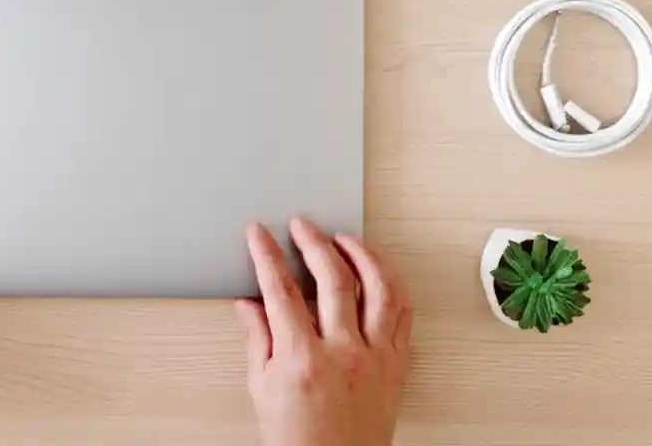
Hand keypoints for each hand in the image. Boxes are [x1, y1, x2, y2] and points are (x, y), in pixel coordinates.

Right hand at [235, 218, 411, 445]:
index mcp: (303, 360)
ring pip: (378, 288)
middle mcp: (344, 353)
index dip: (266, 255)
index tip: (258, 234)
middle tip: (301, 226)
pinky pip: (402, 312)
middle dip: (313, 242)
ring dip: (361, 254)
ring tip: (344, 239)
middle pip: (333, 279)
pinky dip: (390, 283)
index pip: (282, 291)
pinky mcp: (398, 363)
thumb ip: (257, 339)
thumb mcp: (262, 389)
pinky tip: (376, 271)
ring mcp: (377, 357)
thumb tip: (249, 304)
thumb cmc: (298, 439)